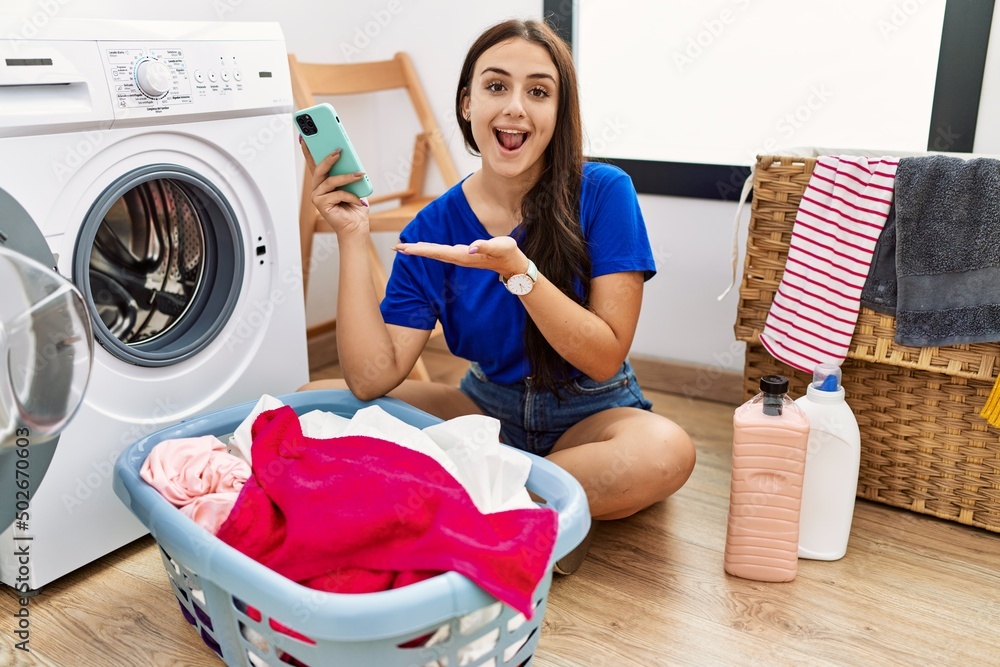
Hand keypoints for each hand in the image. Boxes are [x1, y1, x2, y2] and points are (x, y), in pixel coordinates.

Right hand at [300, 139, 368, 235]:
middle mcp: (317, 188)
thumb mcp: (353, 185)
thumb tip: (349, 160)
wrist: (356, 226)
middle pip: (319, 169)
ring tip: (360, 174)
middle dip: (329, 158)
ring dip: (347, 177)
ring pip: (330, 181)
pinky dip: (350, 196)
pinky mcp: (321, 205)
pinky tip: (358, 200)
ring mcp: (318, 197)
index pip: (314, 163)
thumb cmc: (354, 206)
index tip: (305, 137)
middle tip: (339, 150)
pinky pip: (337, 194)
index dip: (308, 150)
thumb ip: (348, 172)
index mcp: (323, 182)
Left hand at [393, 235, 528, 278]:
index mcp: (464, 256)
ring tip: (404, 248)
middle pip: (432, 254)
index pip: (438, 252)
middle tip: (396, 248)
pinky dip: (430, 249)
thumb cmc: (508, 254)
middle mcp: (459, 257)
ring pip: (436, 253)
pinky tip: (425, 248)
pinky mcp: (463, 255)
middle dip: (414, 251)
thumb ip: (485, 246)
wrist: (514, 266)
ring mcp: (460, 257)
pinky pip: (442, 252)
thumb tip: (471, 247)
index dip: (421, 250)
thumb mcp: (500, 247)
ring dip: (420, 250)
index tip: (406, 249)